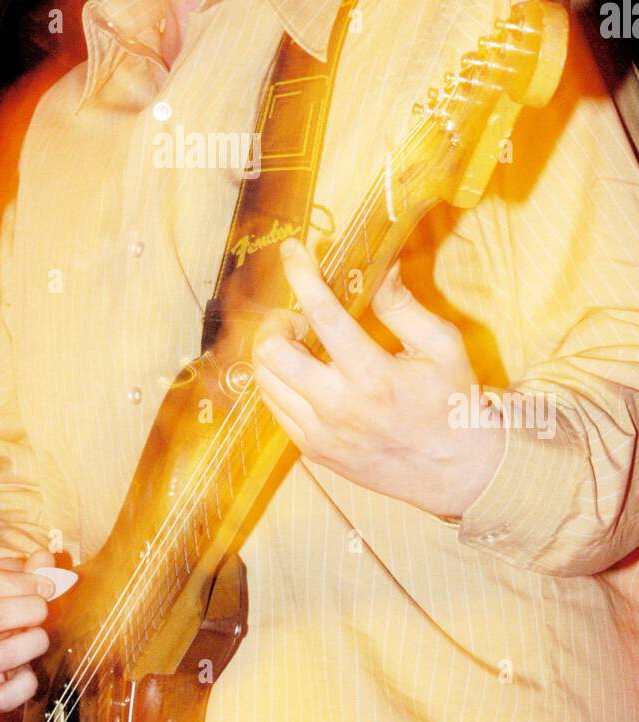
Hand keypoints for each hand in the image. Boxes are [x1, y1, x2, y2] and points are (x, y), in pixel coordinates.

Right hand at [0, 549, 66, 710]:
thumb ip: (24, 571)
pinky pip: (3, 697)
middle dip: (30, 608)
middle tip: (43, 609)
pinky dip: (25, 684)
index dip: (24, 581)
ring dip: (33, 641)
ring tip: (37, 637)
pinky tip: (30, 671)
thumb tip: (46, 559)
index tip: (47, 585)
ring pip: (0, 655)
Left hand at [251, 238, 505, 517]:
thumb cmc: (453, 402)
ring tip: (301, 342)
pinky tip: (304, 372)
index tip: (292, 249)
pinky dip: (280, 381)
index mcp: (374, 376)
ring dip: (274, 350)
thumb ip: (402, 305)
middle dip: (277, 320)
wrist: (456, 473)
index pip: (322, 315)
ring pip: (265, 380)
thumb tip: (378, 263)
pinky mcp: (314, 451)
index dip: (302, 275)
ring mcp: (322, 433)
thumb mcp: (441, 346)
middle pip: (273, 352)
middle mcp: (340, 407)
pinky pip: (274, 407)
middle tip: (297, 315)